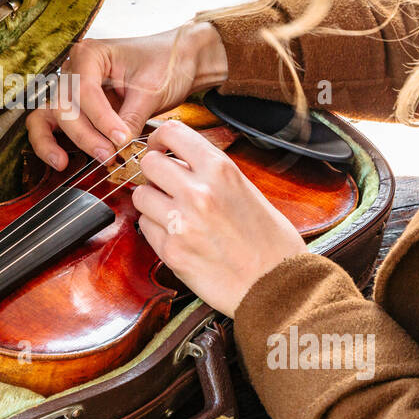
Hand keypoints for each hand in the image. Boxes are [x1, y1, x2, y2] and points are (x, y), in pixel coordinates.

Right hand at [26, 21, 227, 169]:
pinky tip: (61, 160)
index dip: (101, 120)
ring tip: (66, 163)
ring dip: (59, 140)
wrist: (179, 60)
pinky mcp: (77, 106)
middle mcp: (74, 68)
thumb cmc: (166, 64)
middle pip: (64, 106)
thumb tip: (116, 148)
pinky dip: (51, 142)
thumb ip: (130, 119)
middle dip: (84, 134)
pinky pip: (53, 124)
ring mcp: (71, 87)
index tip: (121, 139)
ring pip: (50, 116)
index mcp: (90, 53)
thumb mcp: (151, 91)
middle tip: (109, 154)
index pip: (85, 91)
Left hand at [131, 120, 306, 317]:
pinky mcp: (171, 251)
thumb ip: (211, 173)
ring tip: (173, 213)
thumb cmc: (270, 241)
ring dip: (152, 203)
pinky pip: (145, 228)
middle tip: (164, 184)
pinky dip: (156, 230)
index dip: (159, 139)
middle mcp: (198, 191)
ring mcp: (181, 222)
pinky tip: (177, 236)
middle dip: (154, 173)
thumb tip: (179, 162)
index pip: (172, 132)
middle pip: (148, 164)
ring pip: (141, 196)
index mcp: (220, 170)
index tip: (159, 148)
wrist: (277, 285)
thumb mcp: (246, 190)